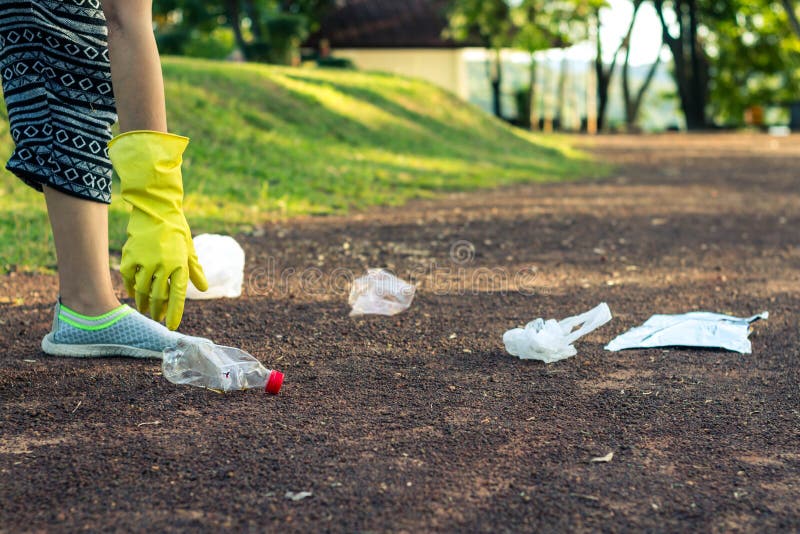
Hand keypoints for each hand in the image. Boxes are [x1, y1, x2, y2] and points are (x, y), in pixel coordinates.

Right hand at [109, 130, 207, 329]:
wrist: (156, 209)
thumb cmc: (177, 229)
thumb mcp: (189, 249)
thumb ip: (195, 270)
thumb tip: (204, 288)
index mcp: (179, 265)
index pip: (177, 295)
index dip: (174, 312)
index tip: (171, 326)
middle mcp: (162, 266)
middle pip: (159, 296)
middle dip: (158, 310)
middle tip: (157, 318)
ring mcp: (144, 262)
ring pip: (142, 290)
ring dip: (144, 302)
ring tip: (146, 309)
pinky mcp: (130, 256)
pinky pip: (128, 278)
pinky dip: (131, 287)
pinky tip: (134, 293)